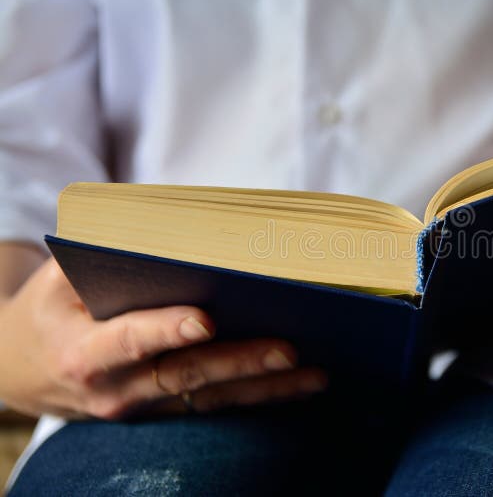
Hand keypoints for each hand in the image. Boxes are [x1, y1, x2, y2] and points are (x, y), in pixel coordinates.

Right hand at [0, 258, 326, 418]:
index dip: (166, 331)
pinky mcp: (167, 414)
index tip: (206, 320)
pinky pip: (219, 408)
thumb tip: (169, 228)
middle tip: (287, 348)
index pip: (128, 342)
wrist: (26, 370)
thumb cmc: (51, 309)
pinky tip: (302, 384)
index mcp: (83, 351)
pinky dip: (262, 398)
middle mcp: (116, 390)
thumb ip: (104, 257)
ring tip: (313, 371)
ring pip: (212, 399)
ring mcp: (145, 408)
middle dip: (240, 362)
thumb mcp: (59, 278)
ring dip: (265, 387)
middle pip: (186, 375)